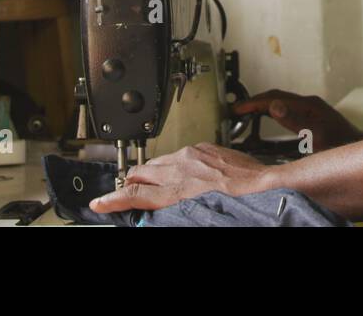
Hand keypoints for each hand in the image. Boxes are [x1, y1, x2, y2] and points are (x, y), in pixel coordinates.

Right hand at [90, 142, 274, 212]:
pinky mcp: (204, 148)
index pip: (135, 195)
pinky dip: (176, 164)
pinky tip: (185, 172)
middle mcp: (180, 170)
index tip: (99, 203)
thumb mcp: (199, 216)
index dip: (112, 200)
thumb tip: (161, 213)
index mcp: (176, 191)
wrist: (264, 186)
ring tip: (156, 182)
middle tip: (128, 191)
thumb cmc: (238, 205)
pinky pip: (180, 154)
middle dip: (131, 182)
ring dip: (153, 172)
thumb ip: (174, 211)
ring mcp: (191, 156)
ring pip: (159, 162)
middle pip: (141, 174)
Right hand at [231, 90, 362, 151]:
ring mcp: (311, 110)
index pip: (275, 99)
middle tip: (237, 111)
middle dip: (255, 102)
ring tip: (247, 114)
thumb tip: (274, 105)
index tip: (238, 109)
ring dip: (263, 106)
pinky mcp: (312, 118)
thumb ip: (295, 120)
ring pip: (281, 102)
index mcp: (308, 105)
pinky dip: (272, 113)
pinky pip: (287, 110)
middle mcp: (309, 104)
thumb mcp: (316, 135)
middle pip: (276, 97)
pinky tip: (268, 119)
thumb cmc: (343, 146)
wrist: (360, 151)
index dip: (254, 103)